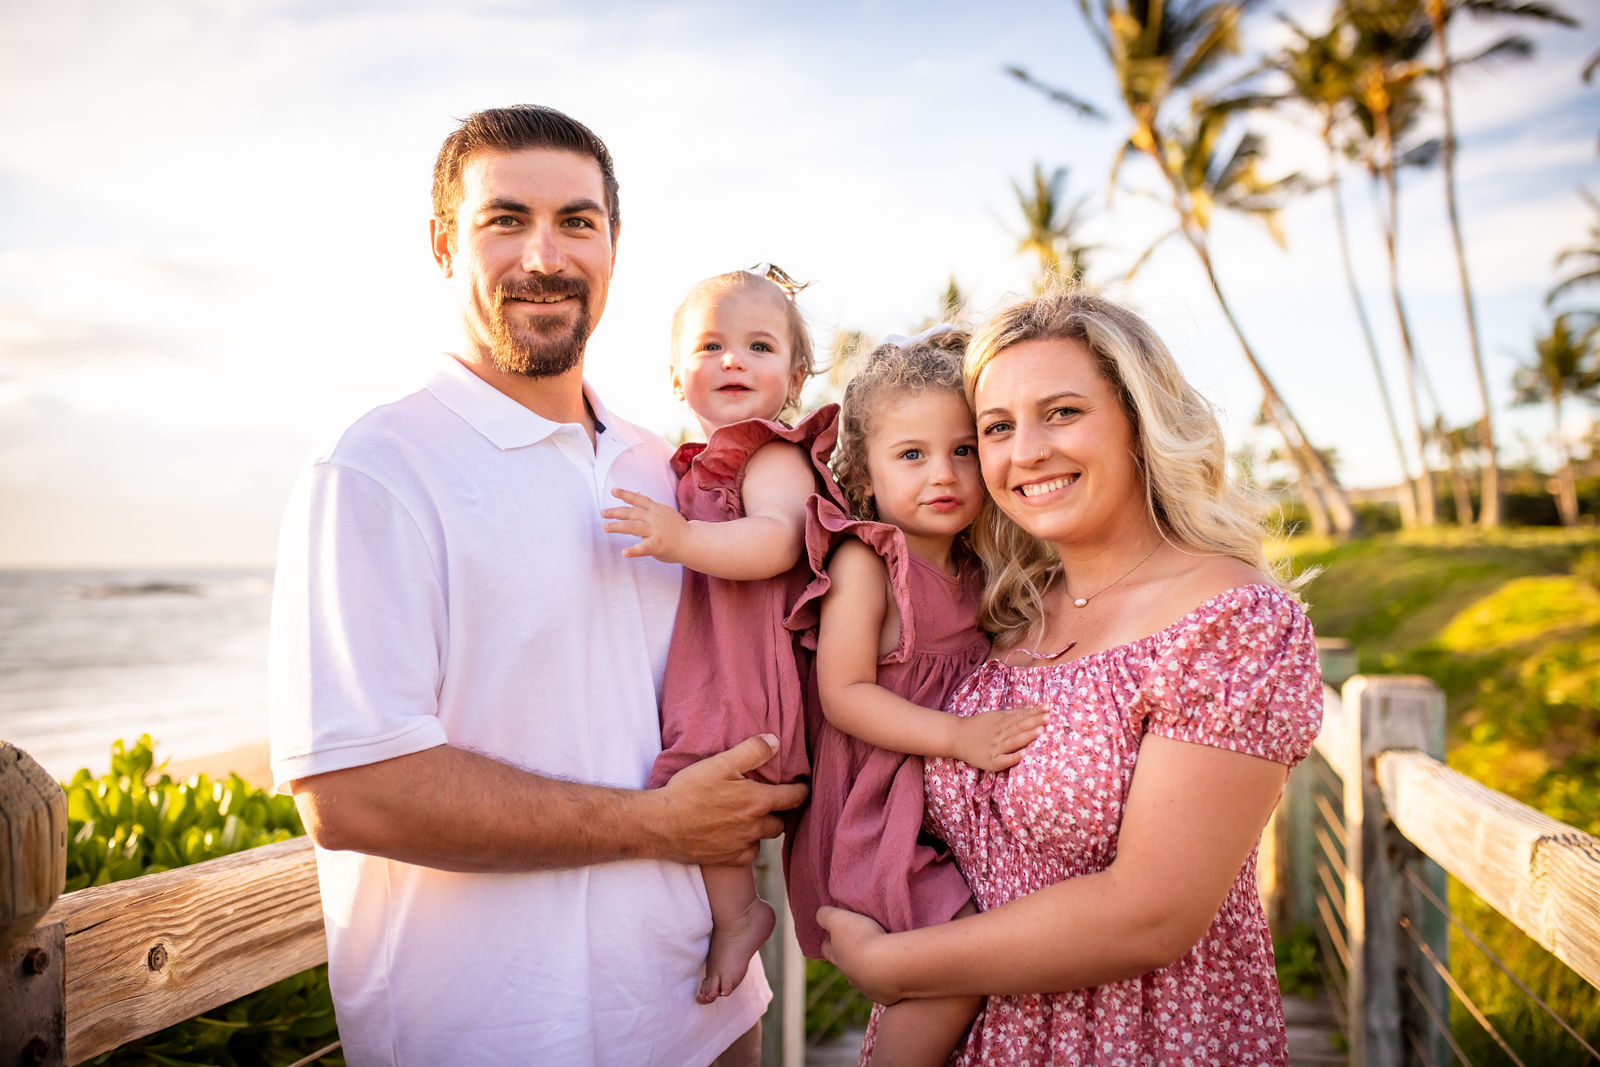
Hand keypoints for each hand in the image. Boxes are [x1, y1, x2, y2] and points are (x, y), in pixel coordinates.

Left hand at [601, 487, 689, 562]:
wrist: (693, 541)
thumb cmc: (676, 528)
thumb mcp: (663, 511)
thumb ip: (649, 506)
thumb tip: (637, 495)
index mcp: (656, 509)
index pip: (638, 499)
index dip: (625, 494)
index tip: (613, 491)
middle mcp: (654, 518)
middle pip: (631, 513)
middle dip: (616, 512)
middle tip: (603, 513)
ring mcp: (656, 531)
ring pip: (633, 527)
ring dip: (618, 527)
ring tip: (606, 527)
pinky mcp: (658, 545)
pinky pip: (644, 548)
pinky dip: (634, 550)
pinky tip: (624, 553)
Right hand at [652, 734, 808, 865]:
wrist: (661, 824)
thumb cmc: (690, 791)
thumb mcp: (720, 763)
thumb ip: (752, 751)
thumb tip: (775, 742)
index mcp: (758, 801)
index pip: (794, 797)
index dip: (802, 790)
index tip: (803, 786)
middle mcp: (755, 826)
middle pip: (781, 821)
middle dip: (780, 812)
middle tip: (773, 802)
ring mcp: (742, 845)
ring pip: (764, 839)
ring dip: (762, 828)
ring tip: (752, 818)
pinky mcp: (728, 860)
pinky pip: (748, 854)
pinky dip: (747, 846)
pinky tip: (737, 837)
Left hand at [817, 906, 899, 1003]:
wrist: (888, 965)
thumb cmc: (862, 938)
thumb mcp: (838, 919)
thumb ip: (825, 915)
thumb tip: (820, 915)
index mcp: (837, 956)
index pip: (826, 948)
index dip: (829, 940)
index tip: (834, 933)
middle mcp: (849, 974)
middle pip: (843, 966)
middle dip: (846, 957)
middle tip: (855, 946)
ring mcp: (866, 986)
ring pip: (861, 978)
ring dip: (866, 969)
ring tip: (876, 960)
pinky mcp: (884, 995)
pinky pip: (881, 987)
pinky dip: (884, 980)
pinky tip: (891, 973)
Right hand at [953, 705, 1048, 771]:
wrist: (955, 737)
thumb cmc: (979, 727)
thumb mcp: (995, 716)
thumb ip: (1013, 714)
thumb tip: (1034, 709)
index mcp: (1002, 722)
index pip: (1021, 716)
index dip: (1035, 712)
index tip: (1048, 707)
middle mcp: (1000, 734)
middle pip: (1019, 727)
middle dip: (1034, 722)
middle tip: (1049, 717)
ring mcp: (996, 748)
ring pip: (1013, 741)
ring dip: (1027, 736)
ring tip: (1041, 731)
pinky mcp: (991, 761)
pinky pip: (1004, 760)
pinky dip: (1013, 757)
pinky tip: (1023, 754)